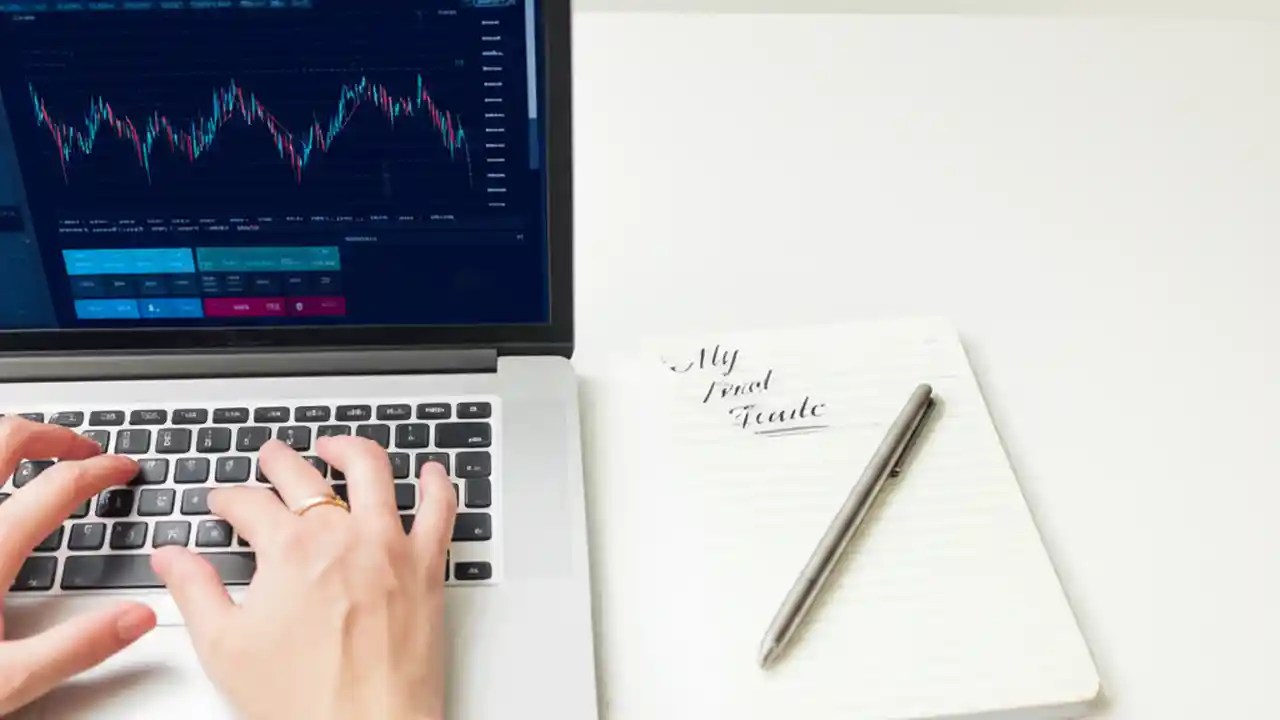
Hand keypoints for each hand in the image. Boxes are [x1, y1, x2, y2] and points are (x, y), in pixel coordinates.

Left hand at [0, 418, 153, 714]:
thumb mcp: (7, 680)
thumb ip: (77, 646)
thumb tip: (137, 617)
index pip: (58, 486)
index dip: (100, 470)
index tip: (122, 469)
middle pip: (6, 440)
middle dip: (53, 434)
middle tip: (81, 449)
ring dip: (5, 440)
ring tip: (29, 453)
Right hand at [153, 437, 456, 719]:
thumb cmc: (304, 700)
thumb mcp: (226, 648)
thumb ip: (195, 591)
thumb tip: (170, 557)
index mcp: (290, 550)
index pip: (249, 502)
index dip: (228, 498)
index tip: (222, 502)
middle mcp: (343, 535)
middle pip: (304, 475)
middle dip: (279, 459)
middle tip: (270, 456)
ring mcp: (390, 545)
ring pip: (374, 471)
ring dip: (351, 449)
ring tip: (337, 445)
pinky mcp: (427, 566)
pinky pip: (440, 509)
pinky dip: (437, 484)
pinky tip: (431, 473)